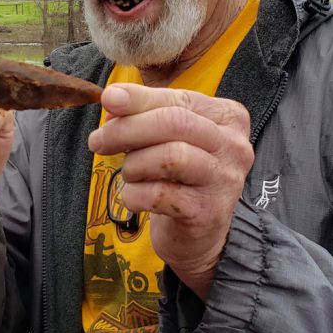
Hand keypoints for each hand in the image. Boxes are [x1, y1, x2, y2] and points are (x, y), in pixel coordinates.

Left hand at [89, 82, 253, 299]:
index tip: (107, 101)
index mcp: (229, 117)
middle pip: (175, 123)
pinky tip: (133, 197)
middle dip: (128, 129)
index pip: (179, 99)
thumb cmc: (179, 177)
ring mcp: (225, 180)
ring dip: (134, 164)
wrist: (197, 235)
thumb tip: (112, 98)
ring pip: (170, 157)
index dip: (139, 99)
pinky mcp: (208, 212)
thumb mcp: (166, 137)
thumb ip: (144, 114)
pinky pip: (160, 194)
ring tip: (128, 174)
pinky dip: (135, 194)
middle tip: (98, 141)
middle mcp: (234, 146)